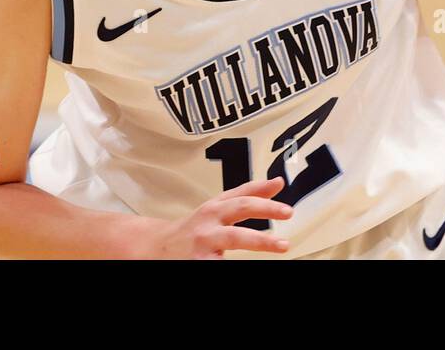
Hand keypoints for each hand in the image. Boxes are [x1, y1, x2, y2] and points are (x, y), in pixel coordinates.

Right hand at [135, 176, 293, 258]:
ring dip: (260, 240)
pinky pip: (221, 260)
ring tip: (281, 245)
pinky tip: (255, 261)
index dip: (264, 192)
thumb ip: (246, 196)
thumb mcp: (217, 209)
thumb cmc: (193, 229)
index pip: (242, 194)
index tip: (284, 196)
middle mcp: (210, 221)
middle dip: (266, 210)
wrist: (157, 247)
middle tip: (288, 214)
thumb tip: (277, 183)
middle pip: (240, 209)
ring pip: (234, 236)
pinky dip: (236, 260)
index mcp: (215, 207)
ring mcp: (204, 241)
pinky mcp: (199, 261)